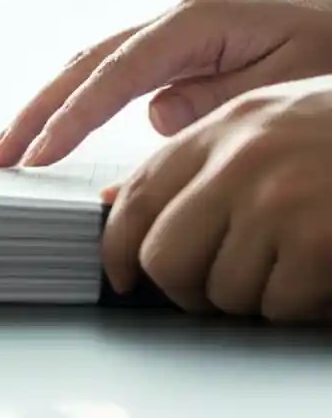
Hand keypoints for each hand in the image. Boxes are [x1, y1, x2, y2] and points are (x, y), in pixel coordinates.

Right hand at [0, 0, 331, 166]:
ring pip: (96, 69)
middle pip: (86, 65)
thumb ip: (220, 106)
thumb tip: (156, 124)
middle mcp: (176, 19)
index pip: (116, 74)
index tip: (40, 155)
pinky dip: (87, 106)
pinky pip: (122, 80)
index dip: (72, 117)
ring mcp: (177, 32)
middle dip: (37, 110)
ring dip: (52, 106)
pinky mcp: (185, 50)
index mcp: (197, 20)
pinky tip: (64, 130)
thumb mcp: (291, 84)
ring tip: (13, 145)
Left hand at [102, 76, 331, 321]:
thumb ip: (202, 161)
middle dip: (187, 287)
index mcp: (227, 126)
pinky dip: (301, 304)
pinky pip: (278, 306)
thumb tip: (125, 207)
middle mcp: (244, 158)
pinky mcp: (319, 239)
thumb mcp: (273, 124)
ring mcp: (281, 199)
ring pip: (222, 290)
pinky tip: (323, 274)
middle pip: (164, 257)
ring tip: (291, 266)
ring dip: (255, 296)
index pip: (138, 195)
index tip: (122, 274)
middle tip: (216, 288)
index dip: (118, 247)